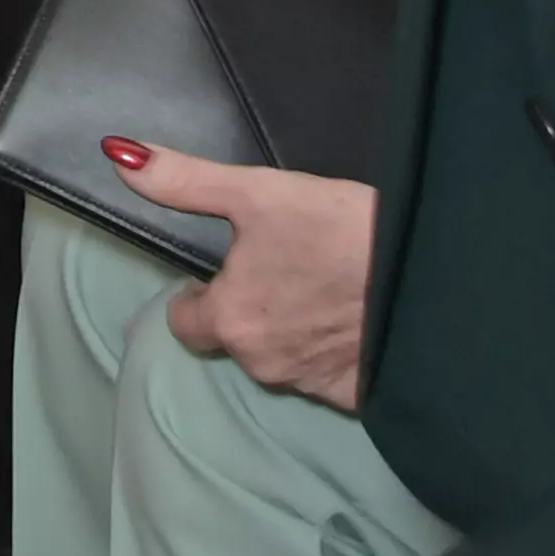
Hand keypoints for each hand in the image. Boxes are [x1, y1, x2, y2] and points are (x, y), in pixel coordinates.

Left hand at [129, 143, 375, 408]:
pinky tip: (353, 319)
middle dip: (250, 311)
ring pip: (280, 360)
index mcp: (231, 319)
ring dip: (291, 331)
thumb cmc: (340, 228)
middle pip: (236, 340)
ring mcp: (311, 386)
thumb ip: (184, 182)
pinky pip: (327, 378)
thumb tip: (118, 157)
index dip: (200, 295)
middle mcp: (263, 364)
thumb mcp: (257, 191)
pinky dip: (332, 353)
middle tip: (285, 268)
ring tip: (322, 287)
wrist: (436, 275)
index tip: (226, 270)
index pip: (186, 322)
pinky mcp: (356, 398)